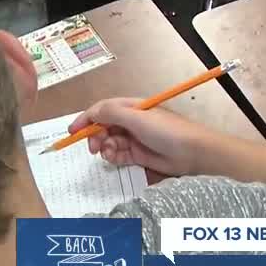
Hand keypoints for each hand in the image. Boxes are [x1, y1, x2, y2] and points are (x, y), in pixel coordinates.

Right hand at [69, 98, 207, 175]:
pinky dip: (112, 157)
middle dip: (94, 136)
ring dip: (104, 147)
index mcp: (132, 107)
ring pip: (108, 142)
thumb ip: (112, 113)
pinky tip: (115, 157)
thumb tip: (91, 113)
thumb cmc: (168, 131)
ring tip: (109, 151)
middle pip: (102, 127)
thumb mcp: (138, 117)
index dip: (86, 119)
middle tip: (94, 146)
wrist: (192, 152)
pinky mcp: (138, 155)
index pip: (102, 109)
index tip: (73, 131)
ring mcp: (134, 138)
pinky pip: (117, 155)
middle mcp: (131, 121)